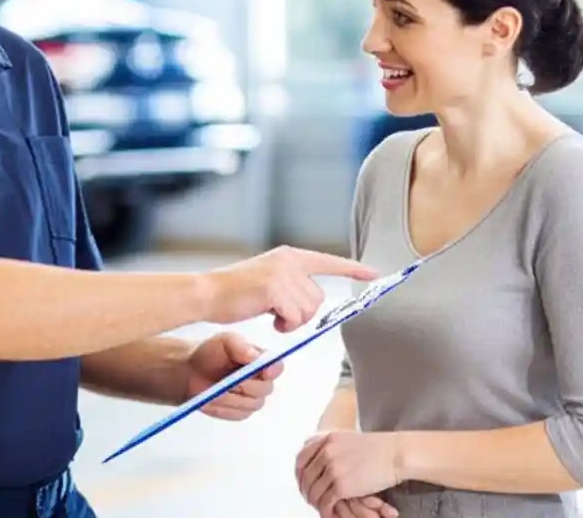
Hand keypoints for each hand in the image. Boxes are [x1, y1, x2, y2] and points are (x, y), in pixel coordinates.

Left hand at [183, 331, 283, 419]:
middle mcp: (262, 381)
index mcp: (261, 361)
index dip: (271, 371)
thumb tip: (255, 357)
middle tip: (229, 381)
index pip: (277, 368)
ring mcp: (252, 399)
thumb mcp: (224, 342)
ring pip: (252, 404)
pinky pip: (239, 413)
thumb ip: (240, 347)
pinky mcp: (241, 412)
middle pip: (266, 389)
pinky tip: (214, 398)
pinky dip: (225, 407)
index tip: (260, 371)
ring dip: (232, 397)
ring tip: (215, 388)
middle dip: (246, 385)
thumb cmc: (210, 353)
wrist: (191, 371)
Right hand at [202, 246, 378, 329]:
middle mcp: (290, 262)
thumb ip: (291, 285)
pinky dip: (284, 325)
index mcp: (289, 257)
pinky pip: (295, 318)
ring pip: (309, 310)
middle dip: (303, 313)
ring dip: (293, 321)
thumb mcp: (268, 280)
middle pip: (318, 298)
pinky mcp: (276, 290)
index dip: (353, 269)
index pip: (328, 261)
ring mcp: (283, 275)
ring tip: (271, 315)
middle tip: (279, 314)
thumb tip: (311, 304)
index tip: (374, 273)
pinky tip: (268, 319)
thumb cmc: (234, 292)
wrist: (208, 293)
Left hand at [296, 431, 402, 516]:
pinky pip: (326, 502)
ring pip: (314, 491)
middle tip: (309, 499)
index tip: (302, 483)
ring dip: (315, 502)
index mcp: (325, 439)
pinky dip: (325, 510)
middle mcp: (325, 452)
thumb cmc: (378, 448)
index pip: (301, 459)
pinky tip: (329, 513)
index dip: (299, 474)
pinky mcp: (341, 485)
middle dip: (306, 490)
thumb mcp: (347, 439)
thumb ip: (330, 447)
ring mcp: (332, 469)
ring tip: (320, 507)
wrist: (396, 454)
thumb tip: (318, 459)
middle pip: (305, 477)